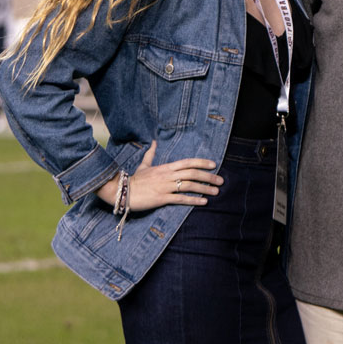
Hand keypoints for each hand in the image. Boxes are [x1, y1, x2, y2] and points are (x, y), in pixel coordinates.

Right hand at [95, 142, 221, 211]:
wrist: (121, 191)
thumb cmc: (135, 179)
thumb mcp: (144, 165)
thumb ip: (151, 154)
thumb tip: (154, 142)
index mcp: (165, 167)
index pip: (188, 162)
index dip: (202, 163)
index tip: (214, 165)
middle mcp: (167, 175)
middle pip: (192, 174)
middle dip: (209, 177)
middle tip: (221, 181)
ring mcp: (165, 187)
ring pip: (189, 186)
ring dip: (205, 189)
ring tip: (216, 192)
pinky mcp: (161, 198)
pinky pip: (181, 199)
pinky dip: (194, 200)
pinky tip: (204, 202)